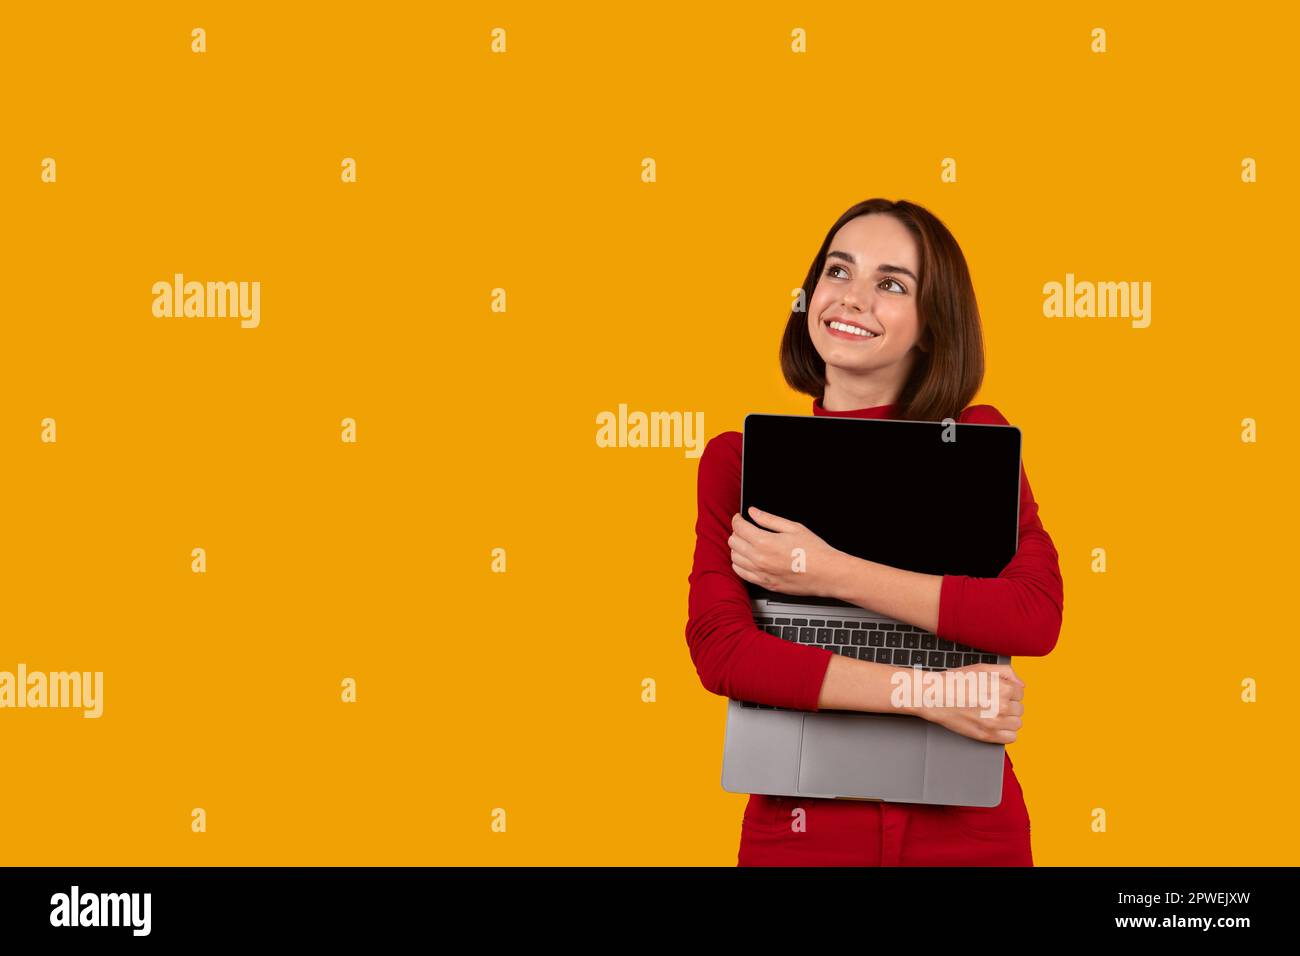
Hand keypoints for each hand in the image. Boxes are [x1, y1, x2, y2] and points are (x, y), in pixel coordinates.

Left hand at [728, 506, 843, 597]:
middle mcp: (759, 559)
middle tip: (744, 529)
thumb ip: (769, 519)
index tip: (739, 518)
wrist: (826, 574)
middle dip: (736, 532)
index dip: (737, 520)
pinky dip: (739, 564)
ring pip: (734, 559)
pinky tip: (746, 559)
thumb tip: (754, 512)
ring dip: (737, 549)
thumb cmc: (814, 551)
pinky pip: (741, 574)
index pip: (739, 528)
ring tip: (746, 543)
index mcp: (765, 542)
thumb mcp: (793, 527)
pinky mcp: (765, 584)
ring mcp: (761, 573)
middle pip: (733, 542)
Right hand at [914, 663, 1024, 743]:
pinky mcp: (987, 735)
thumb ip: (1006, 672)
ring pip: (1017, 723)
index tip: (999, 692)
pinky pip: (1011, 738)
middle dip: (1009, 705)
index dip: (1009, 691)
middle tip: (993, 702)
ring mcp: (995, 722)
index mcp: (1002, 688)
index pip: (1020, 692)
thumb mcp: (981, 668)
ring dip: (1009, 719)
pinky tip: (995, 725)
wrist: (935, 697)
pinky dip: (1006, 733)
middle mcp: (1001, 706)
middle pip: (1020, 709)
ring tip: (994, 713)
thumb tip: (1021, 684)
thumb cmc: (955, 681)